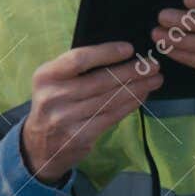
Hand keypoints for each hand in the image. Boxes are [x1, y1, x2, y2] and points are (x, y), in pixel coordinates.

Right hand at [20, 42, 163, 184]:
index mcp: (46, 75)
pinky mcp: (80, 136)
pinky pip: (111, 117)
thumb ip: (76, 69)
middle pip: (100, 80)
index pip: (79, 59)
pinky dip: (130, 104)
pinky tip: (142, 95)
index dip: (106, 53)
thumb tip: (118, 55)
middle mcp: (53, 96)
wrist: (39, 146)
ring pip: (110, 100)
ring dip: (137, 88)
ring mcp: (66, 119)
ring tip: (155, 79)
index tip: (129, 49)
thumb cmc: (53, 104)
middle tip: (153, 65)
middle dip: (131, 71)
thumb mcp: (53, 82)